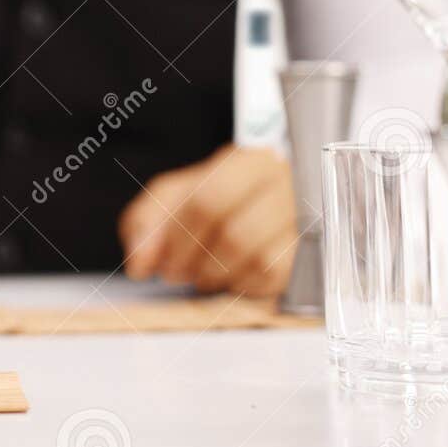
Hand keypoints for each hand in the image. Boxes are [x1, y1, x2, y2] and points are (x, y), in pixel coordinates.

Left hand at [118, 145, 296, 296]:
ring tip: (200, 272)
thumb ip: (145, 223)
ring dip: (217, 277)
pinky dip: (241, 284)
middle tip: (176, 271)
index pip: (210, 200)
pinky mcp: (307, 254)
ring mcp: (301, 221)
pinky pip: (271, 279)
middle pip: (236, 236)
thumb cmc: (212, 196)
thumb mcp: (171, 197)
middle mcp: (284, 186)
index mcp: (248, 161)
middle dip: (197, 263)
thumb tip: (140, 263)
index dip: (179, 238)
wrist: (253, 201)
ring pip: (256, 261)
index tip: (160, 259)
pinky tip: (228, 275)